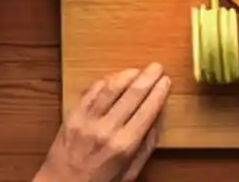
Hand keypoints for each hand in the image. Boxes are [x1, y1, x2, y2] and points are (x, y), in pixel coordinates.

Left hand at [35, 63, 170, 181]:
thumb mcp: (129, 174)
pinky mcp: (72, 115)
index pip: (147, 110)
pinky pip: (90, 92)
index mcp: (124, 145)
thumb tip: (155, 124)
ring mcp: (87, 120)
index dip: (158, 92)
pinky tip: (113, 78)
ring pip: (110, 88)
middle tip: (157, 67)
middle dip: (147, 78)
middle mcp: (106, 129)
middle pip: (131, 94)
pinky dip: (104, 81)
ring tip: (138, 69)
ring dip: (126, 75)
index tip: (166, 81)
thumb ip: (144, 149)